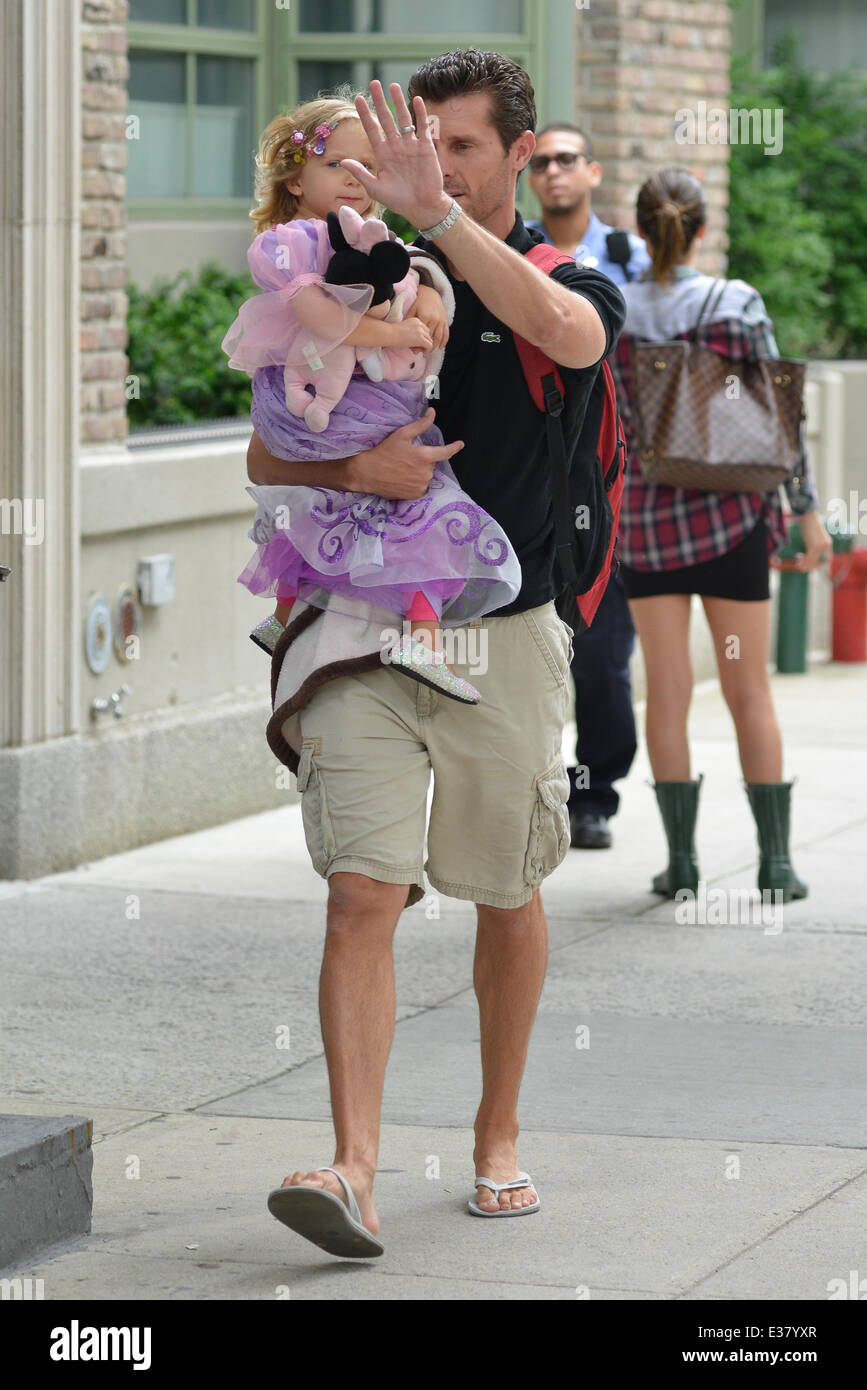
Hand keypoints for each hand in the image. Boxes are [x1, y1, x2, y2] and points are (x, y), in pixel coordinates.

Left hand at [340, 81, 451, 230]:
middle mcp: (395, 146)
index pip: (372, 129)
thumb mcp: (375, 189)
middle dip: (379, 102)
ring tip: (392, 85)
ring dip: (398, 102)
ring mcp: (410, 146)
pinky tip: (416, 100)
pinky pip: (422, 128)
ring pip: (403, 119)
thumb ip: (360, 173)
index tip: (357, 99)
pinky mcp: (426, 148)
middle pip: (386, 119)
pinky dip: (420, 114)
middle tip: (374, 82)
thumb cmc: (398, 200)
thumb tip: (343, 161)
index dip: (365, 114)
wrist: (422, 207)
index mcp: (382, 154)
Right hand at [350, 408, 462, 498]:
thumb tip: (432, 413)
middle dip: (423, 459)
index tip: (460, 444)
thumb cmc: (384, 452)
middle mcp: (426, 473)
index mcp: (425, 457)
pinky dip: (414, 482)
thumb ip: (420, 425)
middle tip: (406, 458)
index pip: (446, 452)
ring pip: (426, 475)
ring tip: (402, 469)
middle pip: (431, 463)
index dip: (454, 447)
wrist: (368, 473)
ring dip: (418, 471)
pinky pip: (420, 486)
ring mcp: (421, 486)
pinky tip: (402, 478)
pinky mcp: (415, 495)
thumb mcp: (401, 435)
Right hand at [392, 316, 433, 351]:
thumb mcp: (405, 331)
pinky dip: (426, 350)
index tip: (413, 343)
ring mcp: (421, 331)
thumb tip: (420, 344)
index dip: (421, 338)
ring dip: (424, 347)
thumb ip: (414, 334)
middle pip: (428, 335)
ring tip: (415, 350)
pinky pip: (430, 346)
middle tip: (415, 348)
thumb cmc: (392, 334)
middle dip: (423, 343)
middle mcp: (420, 324)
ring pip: (430, 341)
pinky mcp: (420, 338)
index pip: (425, 330)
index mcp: (416, 320)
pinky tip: (419, 352)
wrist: (389, 334)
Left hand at [414, 283, 448, 351]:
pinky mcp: (445, 320)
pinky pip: (446, 333)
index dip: (418, 344)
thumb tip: (403, 332)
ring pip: (439, 337)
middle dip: (426, 347)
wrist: (430, 293)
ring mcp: (441, 320)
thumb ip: (409, 319)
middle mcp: (434, 319)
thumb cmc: (419, 302)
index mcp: (425, 317)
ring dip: (434, 346)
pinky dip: (444, 341)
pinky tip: (440, 347)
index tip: (414, 350)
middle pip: (430, 338)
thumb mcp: (412, 309)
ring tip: (429, 351)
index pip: (422, 335)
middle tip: (421, 352)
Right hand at [792, 510, 832, 571]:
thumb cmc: (810, 525)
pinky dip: (803, 560)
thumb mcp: (815, 537)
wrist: (808, 516)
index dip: (820, 565)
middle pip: (820, 562)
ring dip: (805, 564)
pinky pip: (809, 557)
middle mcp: (826, 546)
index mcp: (828, 544)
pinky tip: (798, 559)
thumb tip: (811, 554)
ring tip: (798, 564)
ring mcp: (820, 546)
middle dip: (811, 566)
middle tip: (802, 567)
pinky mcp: (813, 545)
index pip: (827, 559)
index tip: (811, 565)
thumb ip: (816, 545)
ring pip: (813, 560)